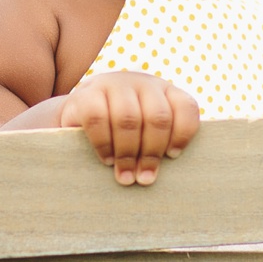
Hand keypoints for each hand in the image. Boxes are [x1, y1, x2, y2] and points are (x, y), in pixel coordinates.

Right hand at [58, 72, 200, 184]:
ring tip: (126, 176)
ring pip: (128, 118)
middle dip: (152, 152)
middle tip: (145, 178)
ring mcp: (113, 84)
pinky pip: (97, 118)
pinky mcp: (86, 94)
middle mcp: (142, 83)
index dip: (182, 133)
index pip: (185, 106)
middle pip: (157, 117)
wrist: (77, 113)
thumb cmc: (120, 132)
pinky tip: (107, 159)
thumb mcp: (145, 132)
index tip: (172, 156)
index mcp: (164, 91)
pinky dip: (104, 143)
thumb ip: (158, 144)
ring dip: (128, 153)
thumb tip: (159, 174)